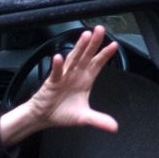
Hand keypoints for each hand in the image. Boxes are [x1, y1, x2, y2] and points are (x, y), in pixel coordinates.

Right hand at [0, 26, 120, 146]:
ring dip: (78, 48)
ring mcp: (64, 76)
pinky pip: (56, 73)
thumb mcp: (84, 117)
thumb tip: (115, 127)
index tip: (115, 45)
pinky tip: (59, 58)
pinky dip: (57, 66)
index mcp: (85, 80)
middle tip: (100, 30)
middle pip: (87, 56)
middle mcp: (76, 74)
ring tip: (85, 36)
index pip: (97, 64)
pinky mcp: (52, 82)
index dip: (105, 54)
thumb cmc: (62, 112)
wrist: (43, 117)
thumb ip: (99, 120)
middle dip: (94, 43)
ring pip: (73, 59)